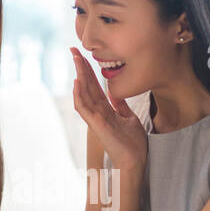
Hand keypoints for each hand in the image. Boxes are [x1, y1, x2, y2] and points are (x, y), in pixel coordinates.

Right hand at [71, 47, 147, 172]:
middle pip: (86, 85)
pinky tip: (77, 82)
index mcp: (105, 109)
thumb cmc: (133, 144)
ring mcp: (95, 118)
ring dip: (79, 75)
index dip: (88, 70)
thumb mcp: (128, 118)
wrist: (136, 160)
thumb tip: (113, 92)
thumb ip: (120, 105)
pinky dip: (79, 95)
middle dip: (81, 67)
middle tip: (74, 49)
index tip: (83, 55)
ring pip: (83, 93)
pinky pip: (84, 108)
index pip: (94, 86)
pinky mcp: (97, 125)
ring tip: (76, 59)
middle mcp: (98, 112)